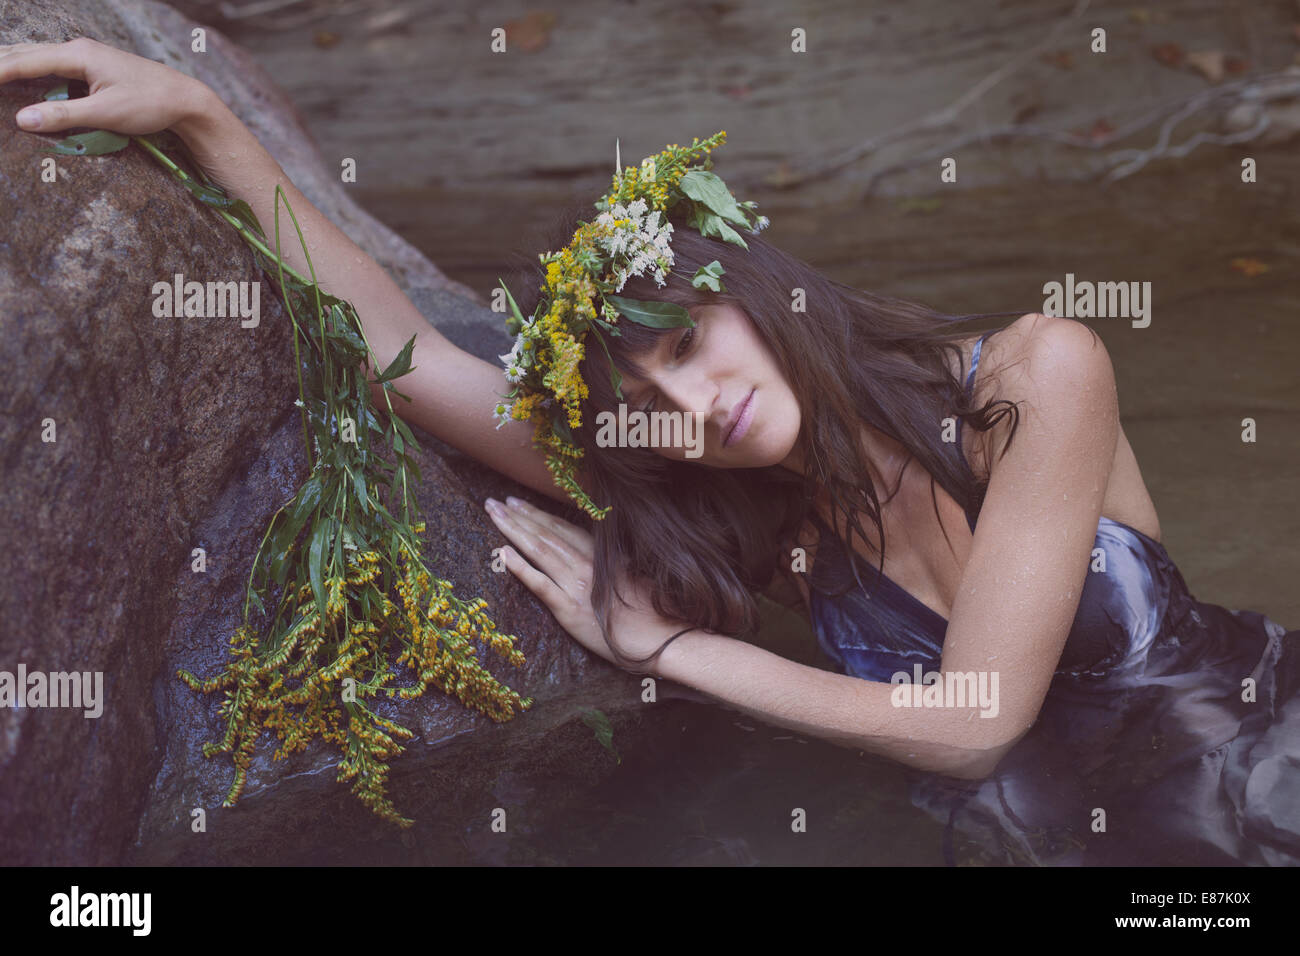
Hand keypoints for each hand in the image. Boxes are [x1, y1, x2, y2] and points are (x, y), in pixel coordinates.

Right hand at [0, 37, 209, 135]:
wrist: (185, 99)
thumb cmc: (150, 104)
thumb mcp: (106, 113)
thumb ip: (63, 116)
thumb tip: (23, 119)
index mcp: (77, 56)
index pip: (24, 62)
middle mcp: (78, 49)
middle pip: (24, 53)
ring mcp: (86, 56)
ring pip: (36, 56)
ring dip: (11, 64)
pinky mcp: (94, 67)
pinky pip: (51, 63)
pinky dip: (30, 68)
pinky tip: (21, 76)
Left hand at [483, 495, 691, 677]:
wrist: (666, 637)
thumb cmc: (654, 613)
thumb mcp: (633, 578)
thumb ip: (610, 565)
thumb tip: (594, 557)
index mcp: (602, 556)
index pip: (563, 528)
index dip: (538, 514)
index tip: (517, 502)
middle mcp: (586, 564)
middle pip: (546, 533)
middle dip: (518, 515)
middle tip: (493, 502)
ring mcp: (576, 585)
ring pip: (539, 550)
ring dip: (513, 529)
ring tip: (493, 514)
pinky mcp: (569, 610)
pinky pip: (539, 584)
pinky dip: (520, 567)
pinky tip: (501, 553)